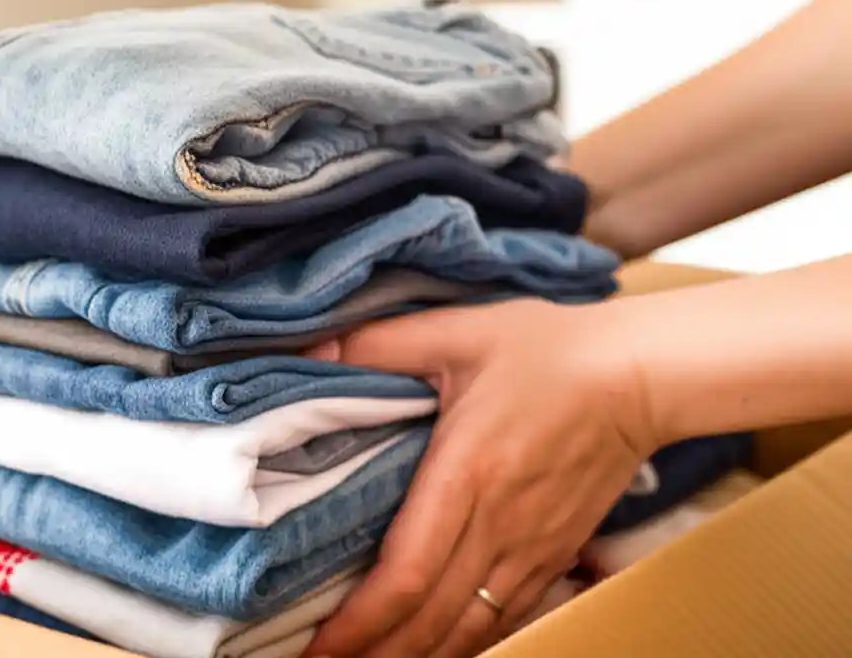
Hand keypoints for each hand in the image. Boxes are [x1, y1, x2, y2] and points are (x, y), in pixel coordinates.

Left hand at [302, 299, 659, 657]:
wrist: (640, 375)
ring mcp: (532, 549)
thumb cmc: (548, 350)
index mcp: (467, 476)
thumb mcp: (458, 331)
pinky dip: (465, 644)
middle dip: (374, 653)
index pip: (408, 574)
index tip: (319, 645)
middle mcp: (499, 527)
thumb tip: (315, 349)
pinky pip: (506, 617)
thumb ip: (379, 344)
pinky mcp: (555, 554)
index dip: (361, 621)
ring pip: (470, 630)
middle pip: (432, 620)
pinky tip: (433, 651)